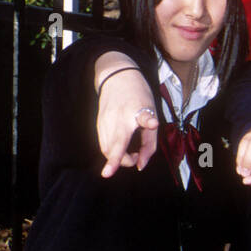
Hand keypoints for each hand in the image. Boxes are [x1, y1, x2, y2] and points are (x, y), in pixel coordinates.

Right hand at [94, 53, 159, 176]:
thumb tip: (141, 166)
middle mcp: (112, 121)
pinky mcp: (97, 124)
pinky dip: (113, 149)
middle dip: (125, 161)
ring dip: (118, 156)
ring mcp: (102, 122)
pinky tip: (121, 141)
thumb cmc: (140, 96)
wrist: (117, 76)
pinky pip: (103, 143)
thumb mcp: (152, 116)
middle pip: (112, 152)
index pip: (120, 144)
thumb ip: (149, 144)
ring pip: (106, 150)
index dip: (114, 160)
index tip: (106, 174)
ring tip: (130, 149)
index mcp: (128, 119)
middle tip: (137, 155)